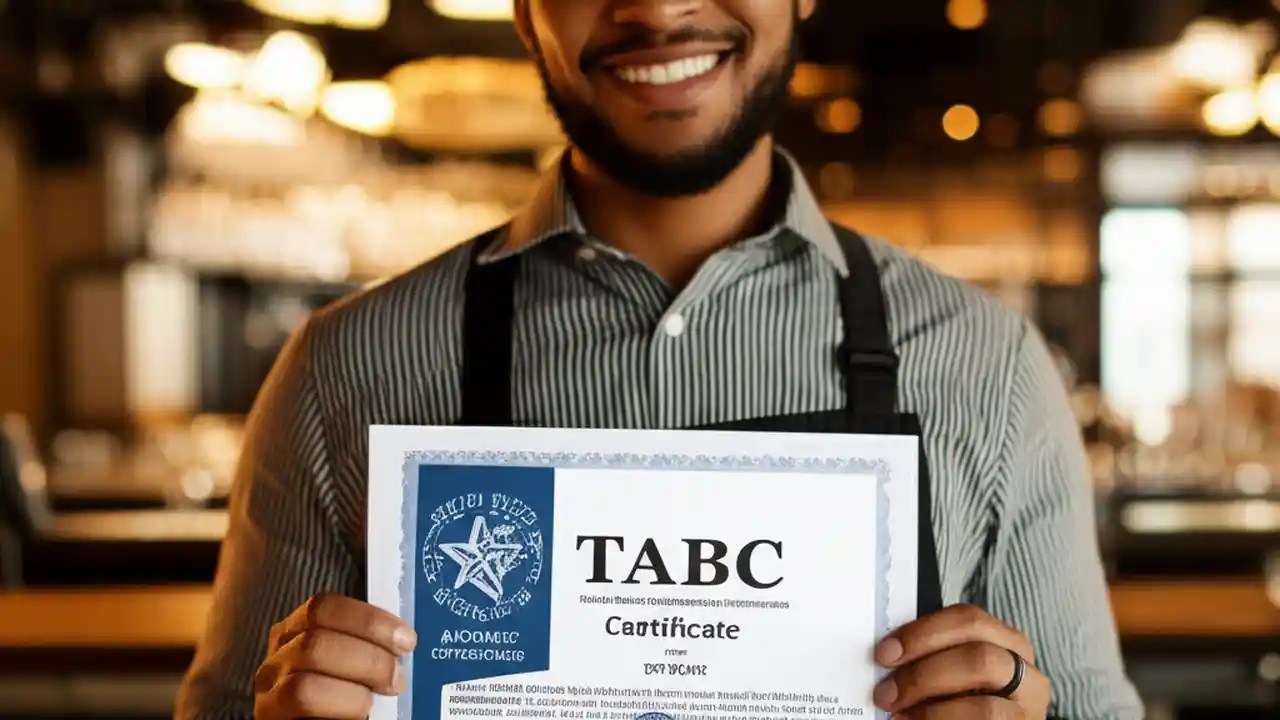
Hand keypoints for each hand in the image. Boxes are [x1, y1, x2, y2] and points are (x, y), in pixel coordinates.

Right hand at [255, 593, 416, 718]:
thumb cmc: (341, 697)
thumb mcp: (351, 664)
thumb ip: (365, 646)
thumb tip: (402, 637)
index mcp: (295, 633)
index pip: (322, 608)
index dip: (368, 620)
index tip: (405, 639)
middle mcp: (275, 660)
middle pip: (315, 643)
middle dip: (368, 659)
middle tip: (397, 679)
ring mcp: (269, 695)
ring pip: (305, 684)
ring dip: (353, 694)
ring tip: (377, 702)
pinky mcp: (271, 718)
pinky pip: (305, 709)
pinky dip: (343, 710)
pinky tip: (359, 715)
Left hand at [871, 604, 1049, 718]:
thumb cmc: (961, 700)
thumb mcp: (950, 671)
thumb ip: (930, 659)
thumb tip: (887, 655)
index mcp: (1006, 641)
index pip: (968, 619)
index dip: (922, 633)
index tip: (886, 652)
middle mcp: (1026, 671)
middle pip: (978, 656)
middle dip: (924, 674)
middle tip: (886, 693)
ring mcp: (1029, 709)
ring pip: (985, 706)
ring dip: (933, 712)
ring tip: (900, 715)